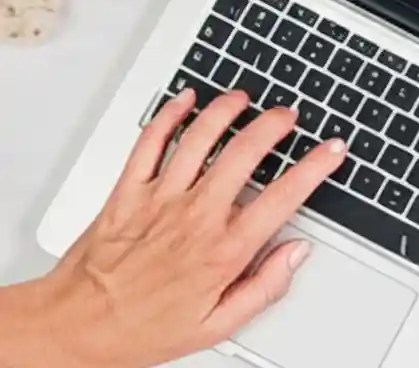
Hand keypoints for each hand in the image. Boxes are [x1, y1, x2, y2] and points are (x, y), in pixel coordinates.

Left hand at [0, 89, 345, 367]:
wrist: (76, 326)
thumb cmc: (141, 328)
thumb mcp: (217, 325)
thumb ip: (265, 287)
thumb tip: (295, 255)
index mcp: (224, 250)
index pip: (283, 196)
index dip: (315, 167)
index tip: (331, 150)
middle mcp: (195, 217)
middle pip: (245, 152)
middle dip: (274, 125)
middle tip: (288, 116)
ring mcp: (160, 199)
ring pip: (200, 137)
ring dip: (227, 110)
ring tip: (244, 100)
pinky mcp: (128, 190)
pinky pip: (151, 141)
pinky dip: (169, 114)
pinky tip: (185, 100)